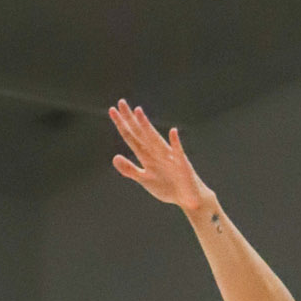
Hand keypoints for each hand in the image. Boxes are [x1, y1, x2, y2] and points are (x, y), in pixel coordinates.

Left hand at [110, 101, 216, 217]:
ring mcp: (169, 157)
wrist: (188, 198)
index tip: (112, 110)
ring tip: (138, 112)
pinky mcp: (181, 164)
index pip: (132, 137)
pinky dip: (175, 143)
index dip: (122, 125)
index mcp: (147, 156)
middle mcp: (156, 152)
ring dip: (147, 126)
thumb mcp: (144, 179)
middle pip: (141, 133)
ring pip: (155, 139)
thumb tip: (114, 157)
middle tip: (121, 102)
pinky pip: (178, 152)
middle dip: (130, 119)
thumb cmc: (167, 187)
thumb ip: (130, 169)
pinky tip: (173, 132)